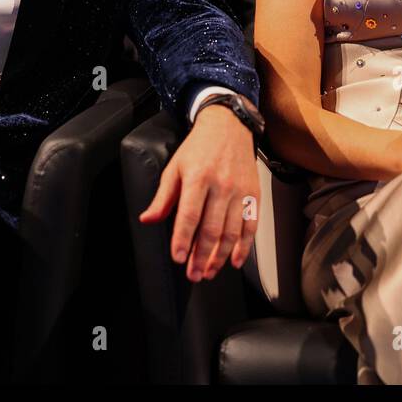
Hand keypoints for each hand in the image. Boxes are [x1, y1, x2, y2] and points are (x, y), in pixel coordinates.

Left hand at [138, 104, 259, 281]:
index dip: (183, 239)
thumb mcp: (175, 168)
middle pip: (211, 229)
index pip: (189, 215)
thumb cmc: (199, 148)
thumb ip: (163, 197)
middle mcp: (221, 185)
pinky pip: (250, 226)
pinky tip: (234, 260)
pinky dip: (243, 246)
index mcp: (198, 178)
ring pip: (231, 232)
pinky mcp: (253, 195)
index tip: (178, 258)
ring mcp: (240, 191)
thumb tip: (148, 220)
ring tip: (209, 272)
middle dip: (201, 256)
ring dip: (220, 257)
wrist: (229, 127)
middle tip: (193, 274)